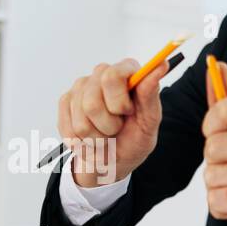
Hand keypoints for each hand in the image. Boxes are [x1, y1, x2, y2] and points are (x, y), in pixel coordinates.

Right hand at [58, 58, 170, 187]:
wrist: (111, 161)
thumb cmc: (133, 140)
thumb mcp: (149, 122)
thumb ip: (151, 94)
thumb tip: (160, 65)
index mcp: (126, 71)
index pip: (111, 76)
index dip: (118, 102)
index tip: (127, 113)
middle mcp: (101, 73)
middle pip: (92, 101)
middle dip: (107, 125)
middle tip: (116, 129)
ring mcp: (80, 87)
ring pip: (81, 119)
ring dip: (96, 137)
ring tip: (105, 136)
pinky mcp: (66, 101)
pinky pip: (69, 129)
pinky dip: (83, 143)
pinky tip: (91, 138)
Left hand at [202, 60, 226, 225]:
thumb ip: (226, 101)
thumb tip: (216, 64)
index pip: (223, 108)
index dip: (211, 128)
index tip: (220, 137)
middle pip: (212, 146)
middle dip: (214, 165)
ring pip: (212, 175)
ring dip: (217, 188)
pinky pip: (216, 199)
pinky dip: (220, 207)